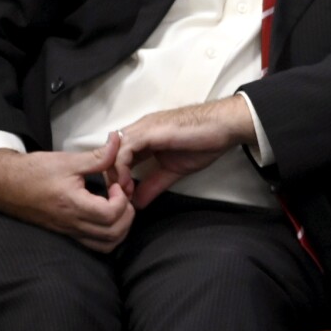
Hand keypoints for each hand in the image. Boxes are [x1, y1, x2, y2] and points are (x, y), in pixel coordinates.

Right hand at [0, 134, 135, 251]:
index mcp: (72, 205)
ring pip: (106, 244)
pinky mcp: (67, 233)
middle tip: (123, 196)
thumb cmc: (34, 171)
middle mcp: (72, 223)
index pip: (110, 214)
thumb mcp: (67, 160)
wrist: (6, 184)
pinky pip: (95, 245)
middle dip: (128, 215)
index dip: (122, 200)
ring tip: (118, 207)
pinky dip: (109, 235)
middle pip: (113, 233)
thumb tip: (118, 140)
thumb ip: (98, 156)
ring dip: (121, 228)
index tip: (116, 184)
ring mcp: (69, 231)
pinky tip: (108, 216)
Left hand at [116, 95, 256, 208]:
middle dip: (110, 178)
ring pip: (111, 153)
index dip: (116, 177)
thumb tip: (139, 203)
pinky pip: (123, 151)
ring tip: (122, 193)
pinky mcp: (147, 132)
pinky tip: (128, 184)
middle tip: (118, 198)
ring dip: (113, 175)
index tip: (124, 196)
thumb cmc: (204, 142)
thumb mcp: (173, 170)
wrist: (223, 127)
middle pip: (108, 155)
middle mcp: (137, 131)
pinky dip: (121, 169)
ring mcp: (141, 130)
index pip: (117, 158)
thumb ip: (154, 184)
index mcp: (143, 138)